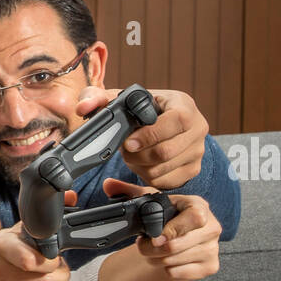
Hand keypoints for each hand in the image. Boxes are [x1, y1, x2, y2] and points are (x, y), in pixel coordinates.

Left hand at [76, 87, 209, 188]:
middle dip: (137, 155)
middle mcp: (198, 127)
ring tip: (133, 154)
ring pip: (162, 170)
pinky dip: (147, 177)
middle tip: (125, 150)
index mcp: (185, 105)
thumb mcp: (120, 100)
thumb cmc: (139, 111)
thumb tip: (83, 107)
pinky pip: (165, 182)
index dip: (150, 135)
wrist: (158, 126)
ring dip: (140, 166)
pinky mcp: (192, 170)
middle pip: (166, 151)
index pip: (177, 121)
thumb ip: (97, 98)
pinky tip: (142, 164)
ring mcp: (197, 151)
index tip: (128, 142)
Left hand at [102, 178, 221, 280]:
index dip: (171, 229)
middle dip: (151, 249)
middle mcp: (212, 227)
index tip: (153, 236)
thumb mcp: (151, 203)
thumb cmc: (168, 219)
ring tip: (154, 251)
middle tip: (144, 244)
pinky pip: (179, 273)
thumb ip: (131, 193)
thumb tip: (108, 184)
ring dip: (155, 259)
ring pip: (173, 261)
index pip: (194, 217)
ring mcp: (213, 248)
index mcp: (200, 206)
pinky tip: (167, 261)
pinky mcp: (211, 266)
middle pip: (176, 246)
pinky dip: (166, 269)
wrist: (182, 241)